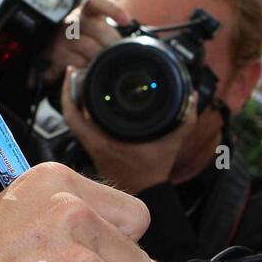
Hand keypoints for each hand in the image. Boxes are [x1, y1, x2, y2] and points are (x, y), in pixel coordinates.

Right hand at [43, 0, 131, 85]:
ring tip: (102, 63)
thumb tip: (137, 41)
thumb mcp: (95, 28)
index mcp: (84, 11)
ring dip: (99, 57)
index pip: (96, 2)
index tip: (127, 21)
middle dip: (110, 43)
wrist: (53, 51)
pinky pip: (74, 63)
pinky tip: (86, 69)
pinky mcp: (54, 54)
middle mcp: (70, 20)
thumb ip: (111, 29)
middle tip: (117, 54)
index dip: (112, 9)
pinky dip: (84, 68)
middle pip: (96, 28)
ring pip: (86, 46)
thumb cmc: (81, 40)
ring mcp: (60, 37)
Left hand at [60, 65, 196, 193]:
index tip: (72, 72)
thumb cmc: (153, 170)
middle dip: (70, 89)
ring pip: (75, 118)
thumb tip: (192, 96)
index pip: (74, 114)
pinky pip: (82, 125)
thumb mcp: (172, 143)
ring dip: (76, 99)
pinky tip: (91, 98)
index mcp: (102, 141)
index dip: (69, 91)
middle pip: (70, 112)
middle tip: (76, 71)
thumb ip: (185, 120)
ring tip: (82, 79)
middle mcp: (92, 142)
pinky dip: (84, 110)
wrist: (145, 191)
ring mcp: (92, 144)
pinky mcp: (95, 146)